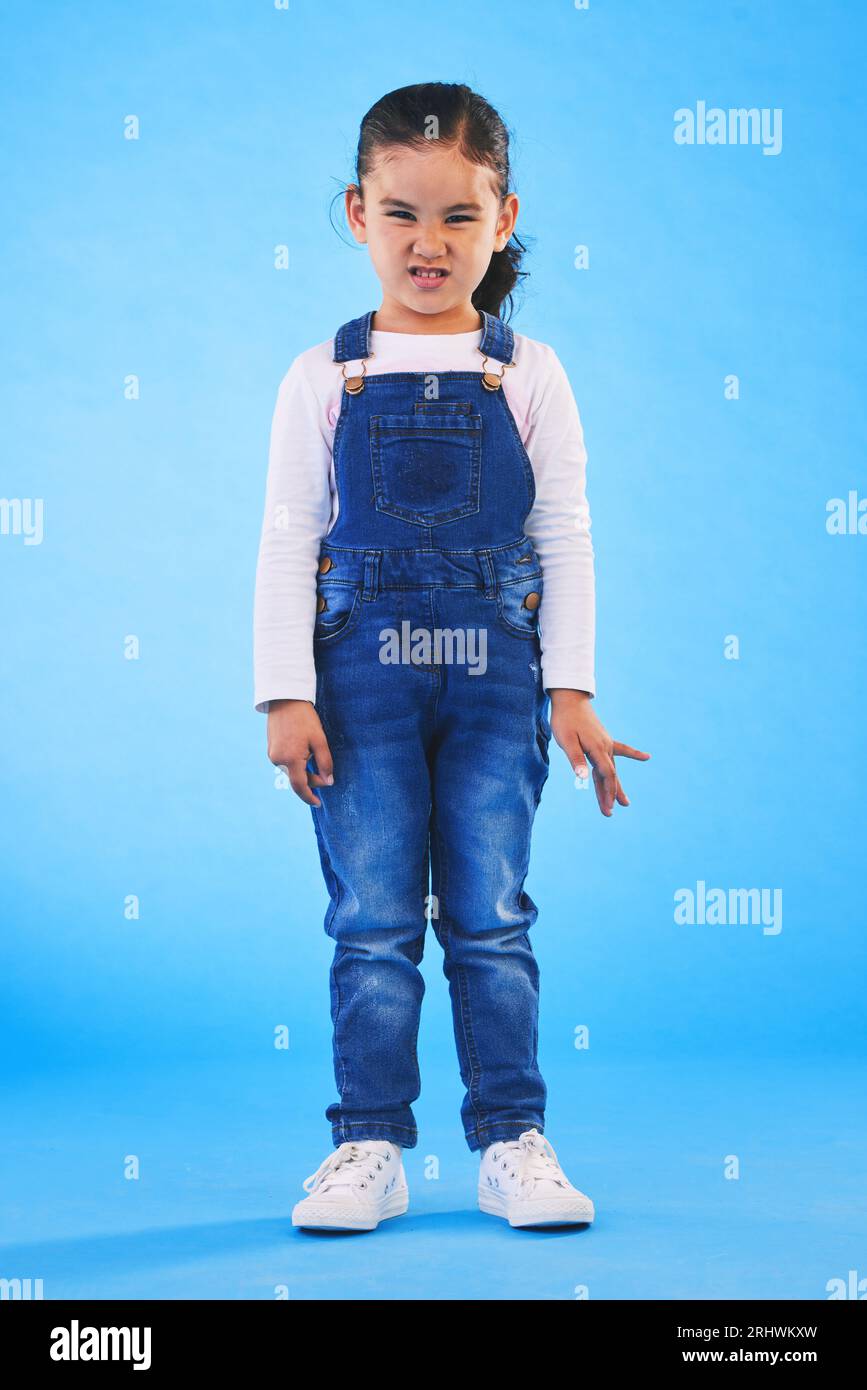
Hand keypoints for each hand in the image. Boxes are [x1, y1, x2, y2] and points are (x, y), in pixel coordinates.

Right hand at [267, 699, 333, 806]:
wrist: (285, 700)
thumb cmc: (305, 719)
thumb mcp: (320, 740)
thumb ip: (325, 763)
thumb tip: (329, 782)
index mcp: (291, 759)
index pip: (300, 787)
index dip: (309, 797)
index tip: (318, 803)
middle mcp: (278, 760)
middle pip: (296, 779)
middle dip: (311, 780)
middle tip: (325, 775)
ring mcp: (272, 755)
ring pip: (291, 771)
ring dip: (303, 771)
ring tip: (313, 756)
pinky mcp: (270, 749)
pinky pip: (285, 763)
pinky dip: (295, 763)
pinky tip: (303, 751)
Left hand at [548, 689, 650, 817]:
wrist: (570, 699)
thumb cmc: (565, 720)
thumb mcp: (566, 741)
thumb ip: (575, 759)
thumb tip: (582, 778)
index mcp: (596, 749)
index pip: (606, 775)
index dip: (607, 793)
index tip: (608, 808)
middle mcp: (605, 747)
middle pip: (609, 776)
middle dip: (610, 795)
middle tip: (609, 813)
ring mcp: (607, 743)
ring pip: (612, 769)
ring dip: (616, 786)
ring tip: (625, 803)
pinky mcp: (605, 740)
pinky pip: (621, 750)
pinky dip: (633, 754)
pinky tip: (646, 757)